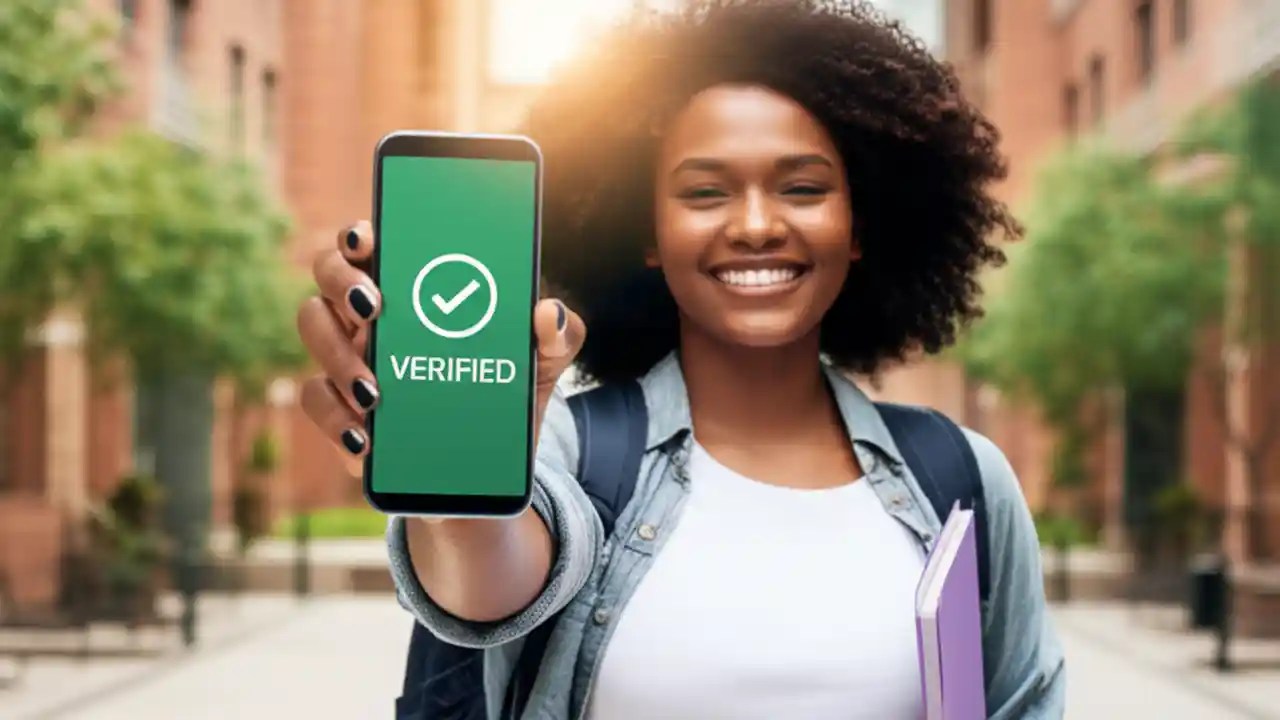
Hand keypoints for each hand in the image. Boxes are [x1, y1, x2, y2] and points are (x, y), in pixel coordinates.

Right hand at [295, 221, 586, 477]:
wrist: (493, 461)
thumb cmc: (510, 385)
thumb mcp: (544, 360)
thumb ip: (558, 334)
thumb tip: (547, 313)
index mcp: (415, 280)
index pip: (374, 239)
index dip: (362, 231)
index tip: (370, 238)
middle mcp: (372, 309)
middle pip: (328, 271)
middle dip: (341, 282)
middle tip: (374, 308)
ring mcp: (350, 352)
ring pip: (313, 328)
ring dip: (335, 354)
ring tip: (375, 391)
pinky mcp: (342, 405)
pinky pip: (315, 398)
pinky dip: (333, 416)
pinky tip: (363, 437)